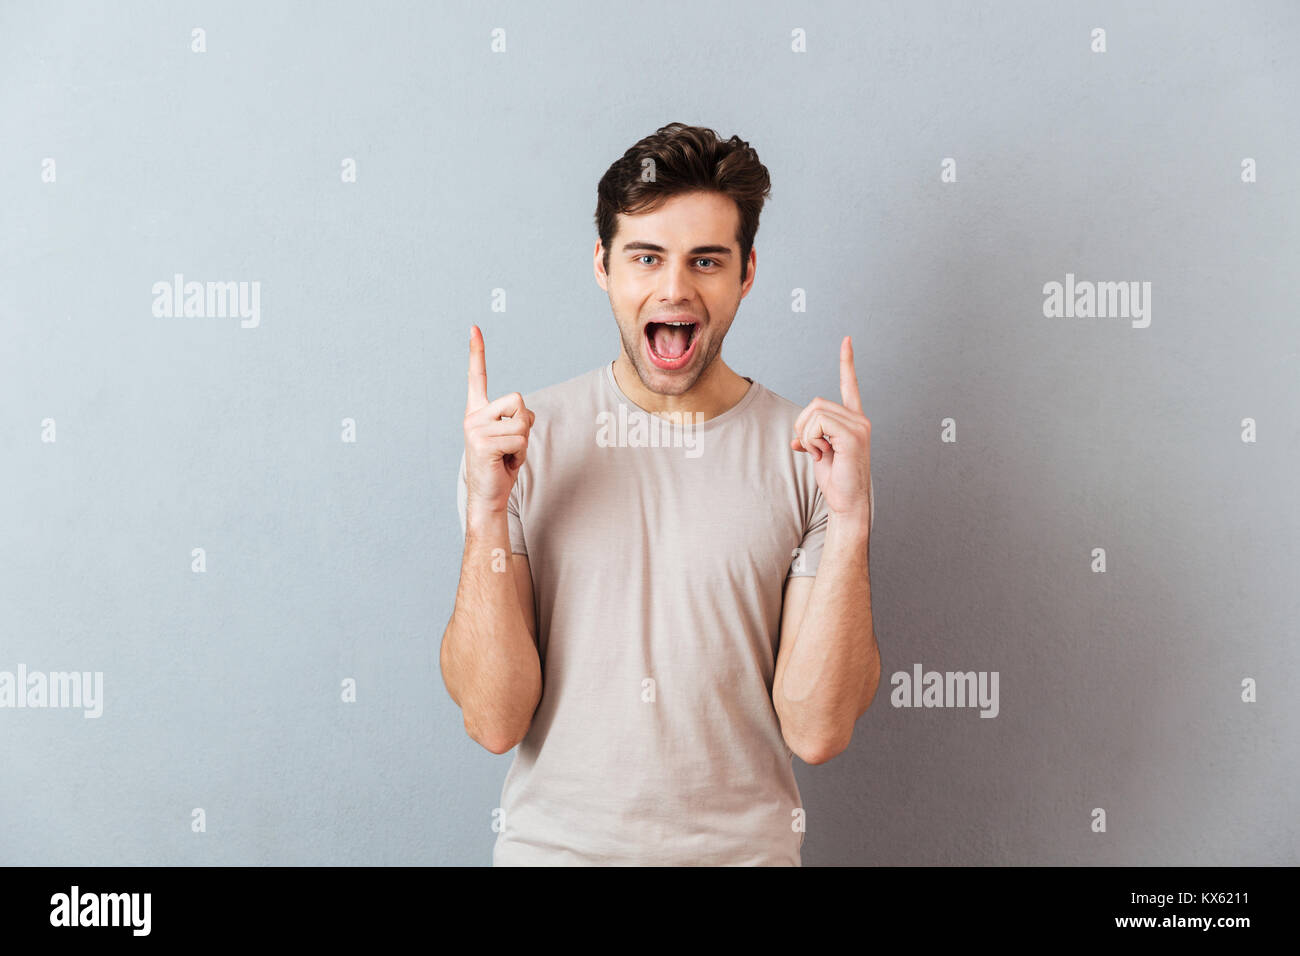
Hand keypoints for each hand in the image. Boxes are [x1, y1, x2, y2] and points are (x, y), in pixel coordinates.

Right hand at [464, 324, 534, 515]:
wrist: (489, 496)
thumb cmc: (501, 465)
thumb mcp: (511, 436)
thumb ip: (517, 419)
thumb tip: (526, 415)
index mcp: (476, 411)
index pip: (477, 377)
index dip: (477, 352)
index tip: (475, 327)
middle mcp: (472, 416)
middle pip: (518, 401)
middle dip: (524, 424)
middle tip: (510, 446)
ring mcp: (475, 429)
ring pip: (522, 422)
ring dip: (523, 442)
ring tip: (507, 456)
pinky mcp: (483, 444)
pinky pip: (519, 439)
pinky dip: (520, 454)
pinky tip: (504, 463)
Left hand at [791, 335, 871, 520]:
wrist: (846, 502)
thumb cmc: (836, 480)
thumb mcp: (819, 454)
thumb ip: (811, 439)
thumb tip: (795, 441)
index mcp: (853, 420)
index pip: (849, 385)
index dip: (847, 363)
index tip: (847, 340)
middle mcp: (859, 419)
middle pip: (816, 403)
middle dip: (803, 426)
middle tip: (813, 448)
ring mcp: (859, 427)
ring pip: (815, 414)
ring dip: (807, 436)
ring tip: (821, 453)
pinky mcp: (853, 436)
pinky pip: (818, 425)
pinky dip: (812, 441)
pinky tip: (824, 455)